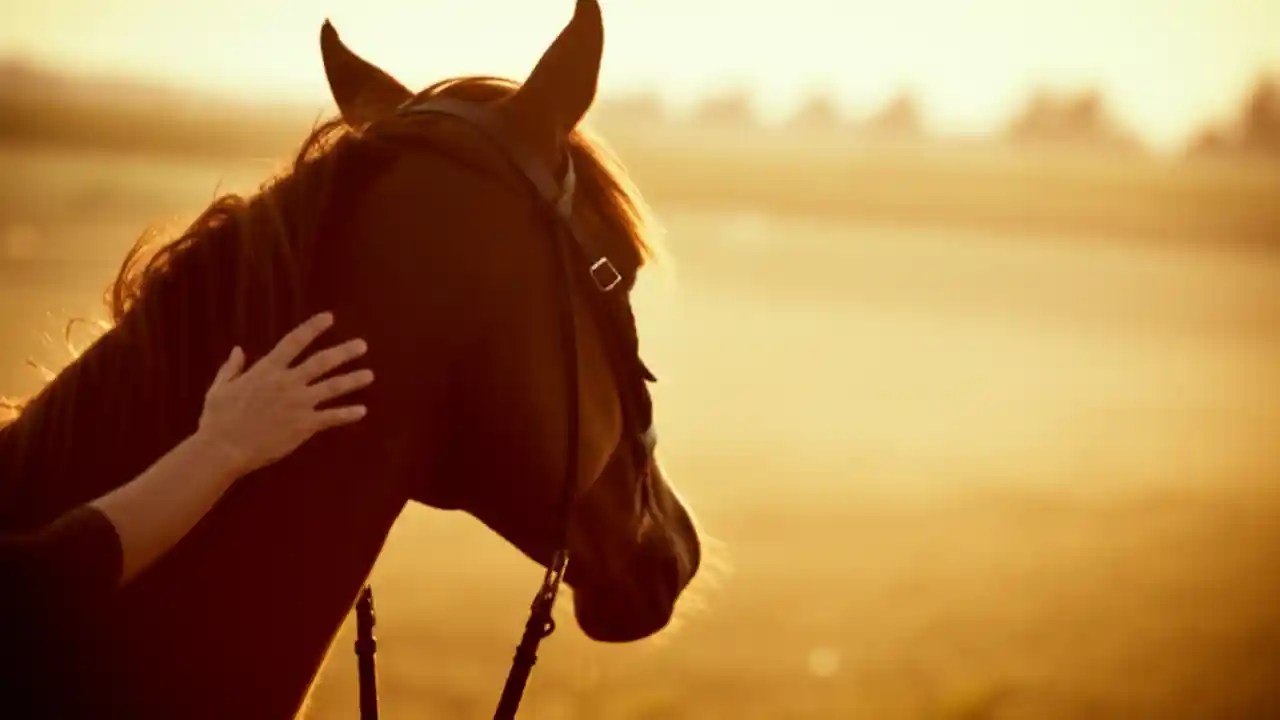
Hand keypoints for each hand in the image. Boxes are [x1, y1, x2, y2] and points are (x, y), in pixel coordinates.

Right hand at [197, 312, 373, 476]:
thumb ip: (231, 368)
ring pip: (332, 387)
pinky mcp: (303, 425)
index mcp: (267, 370)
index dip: (312, 328)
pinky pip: (331, 417)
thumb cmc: (217, 420)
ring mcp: (298, 404)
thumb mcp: (220, 388)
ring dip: (353, 380)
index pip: (294, 341)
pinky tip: (362, 411)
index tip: (329, 317)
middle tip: (363, 345)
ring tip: (369, 375)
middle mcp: (287, 383)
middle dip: (344, 352)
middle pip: (322, 362)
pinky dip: (348, 414)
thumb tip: (238, 350)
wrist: (223, 449)